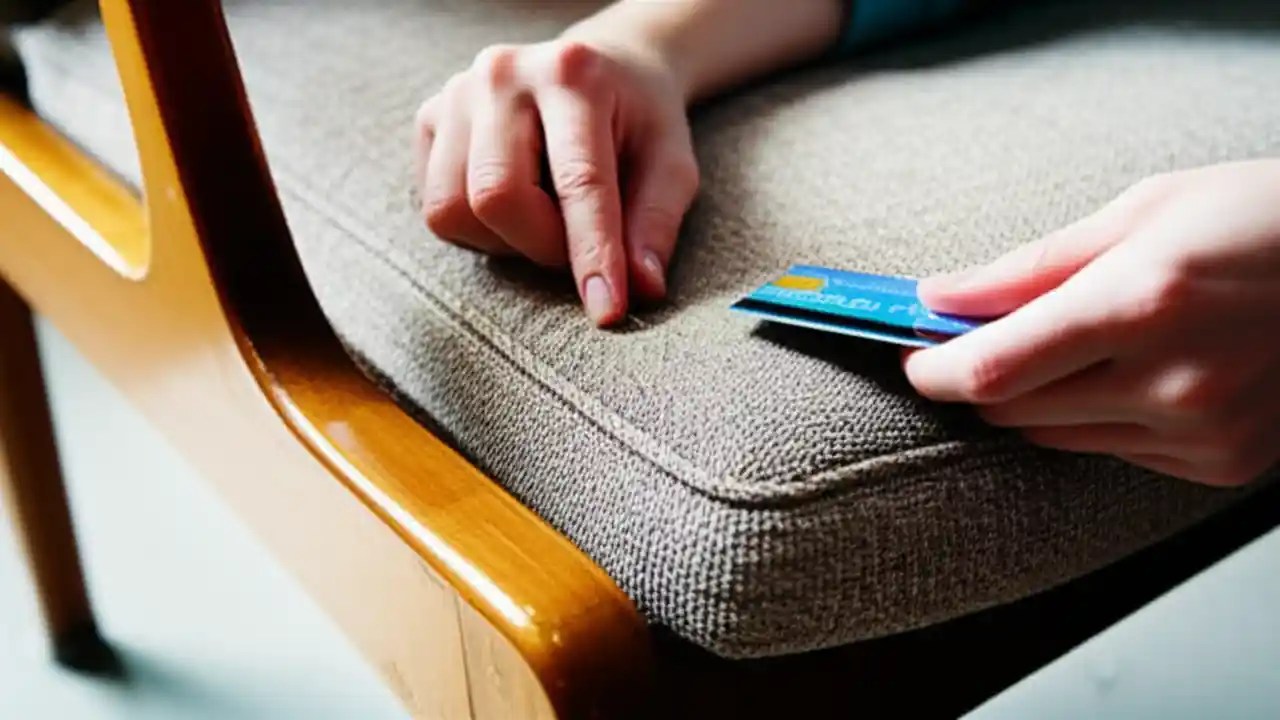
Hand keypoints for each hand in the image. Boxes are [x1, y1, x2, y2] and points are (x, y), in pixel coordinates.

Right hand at [412, 37, 698, 325]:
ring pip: (452, 210)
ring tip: (543, 219)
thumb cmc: (637, 122)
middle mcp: (502, 74)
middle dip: (541, 246)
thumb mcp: (671, 165)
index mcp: (573, 74)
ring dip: (505, 241)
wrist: (597, 68)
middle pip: (496, 196)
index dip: (592, 254)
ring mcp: (455, 93)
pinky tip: (513, 204)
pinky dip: (478, 229)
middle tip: (574, 245)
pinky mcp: (428, 119)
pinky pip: (435, 207)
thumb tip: (642, 289)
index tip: (607, 311)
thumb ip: (657, 223)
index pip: (578, 182)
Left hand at [904, 159, 1279, 486]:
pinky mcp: (1220, 464)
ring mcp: (1200, 433)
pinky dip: (1097, 414)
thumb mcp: (1141, 212)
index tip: (912, 353)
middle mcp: (1171, 383)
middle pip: (1012, 409)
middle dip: (978, 377)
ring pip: (1056, 435)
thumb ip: (1029, 267)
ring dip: (1036, 395)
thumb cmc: (1264, 220)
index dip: (933, 368)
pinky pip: (1113, 449)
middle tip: (976, 335)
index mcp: (1142, 303)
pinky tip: (1133, 370)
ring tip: (1075, 342)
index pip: (993, 368)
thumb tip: (941, 296)